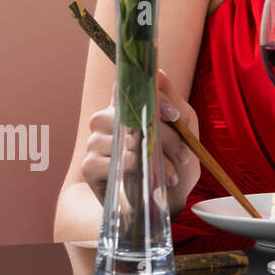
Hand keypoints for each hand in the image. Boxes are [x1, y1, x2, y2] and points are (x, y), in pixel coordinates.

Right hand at [82, 67, 201, 216]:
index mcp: (127, 106)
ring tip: (174, 172)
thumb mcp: (185, 128)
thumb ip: (172, 101)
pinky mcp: (89, 165)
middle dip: (165, 136)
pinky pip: (116, 161)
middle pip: (132, 116)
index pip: (127, 85)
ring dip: (157, 158)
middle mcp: (105, 119)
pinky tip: (154, 180)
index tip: (174, 115)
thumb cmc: (176, 159)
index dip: (152, 96)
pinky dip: (141, 171)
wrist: (167, 199)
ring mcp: (94, 142)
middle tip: (184, 153)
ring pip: (127, 140)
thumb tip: (158, 75)